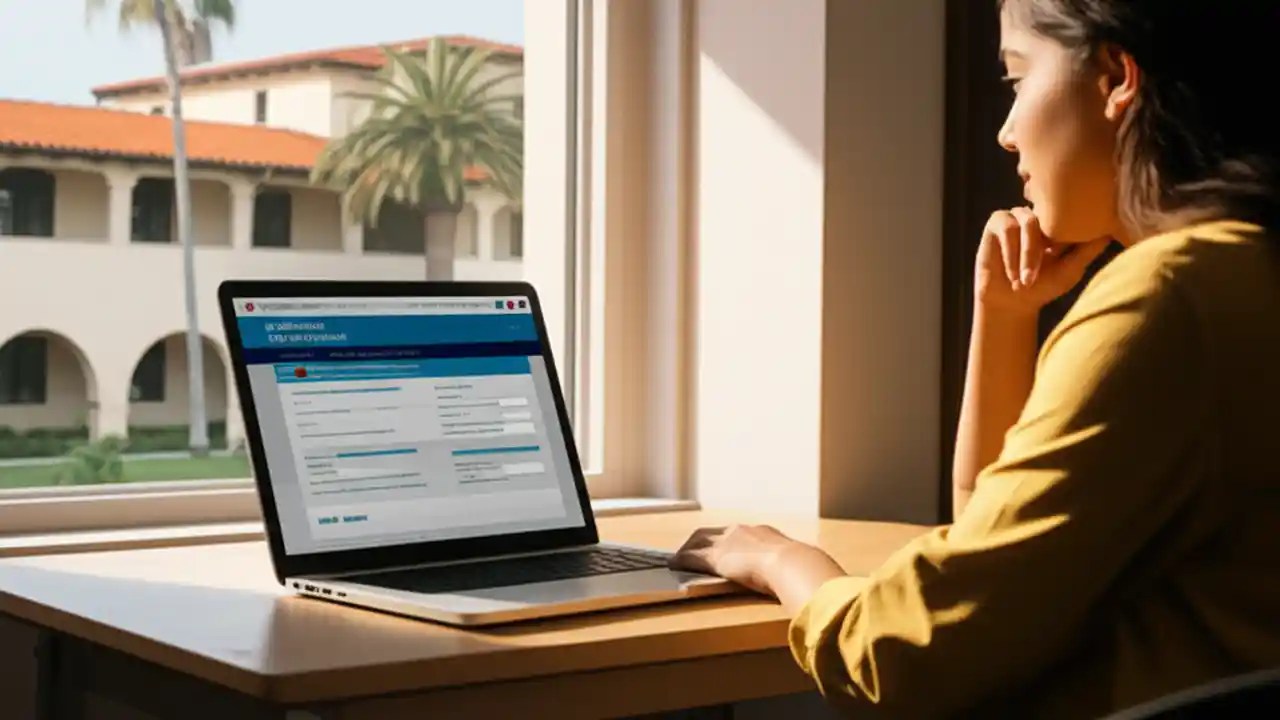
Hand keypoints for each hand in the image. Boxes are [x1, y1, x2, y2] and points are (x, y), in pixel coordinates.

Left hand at [670, 525, 846, 612]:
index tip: (723, 546)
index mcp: (765, 533)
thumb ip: (801, 571)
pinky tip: (673, 566)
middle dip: (701, 539)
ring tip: (679, 558)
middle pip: (714, 531)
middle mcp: (744, 531)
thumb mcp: (801, 566)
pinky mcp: (715, 557)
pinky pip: (691, 556)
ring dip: (688, 549)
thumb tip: (819, 582)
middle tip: (691, 549)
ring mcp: (728, 542)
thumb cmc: (804, 569)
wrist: (794, 565)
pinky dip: (681, 561)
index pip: (739, 532)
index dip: (728, 540)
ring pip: (699, 541)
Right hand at [975, 207, 1110, 316]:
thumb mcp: (1071, 269)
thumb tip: (1111, 232)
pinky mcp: (998, 221)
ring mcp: (1019, 215)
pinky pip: (1008, 228)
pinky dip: (1011, 253)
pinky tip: (1012, 273)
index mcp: (1060, 224)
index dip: (1072, 230)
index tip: (1064, 257)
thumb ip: (1089, 250)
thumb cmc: (1043, 287)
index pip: (1071, 213)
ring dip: (1028, 255)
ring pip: (1029, 223)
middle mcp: (1041, 215)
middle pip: (1051, 216)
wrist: (1010, 302)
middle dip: (1049, 248)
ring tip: (1026, 280)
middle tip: (1040, 277)